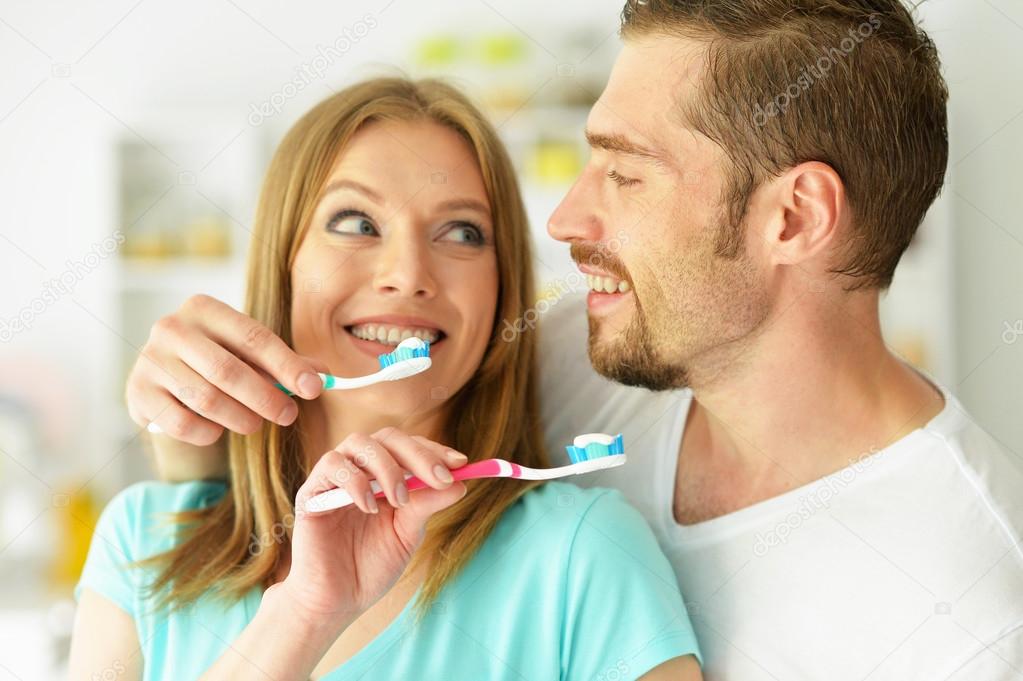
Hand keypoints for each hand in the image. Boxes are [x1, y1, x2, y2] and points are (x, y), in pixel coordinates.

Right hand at [126, 294, 328, 444]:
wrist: (164, 383)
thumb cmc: (217, 362)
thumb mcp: (249, 354)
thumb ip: (286, 362)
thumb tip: (324, 375)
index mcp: (203, 308)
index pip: (253, 337)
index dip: (287, 365)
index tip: (313, 388)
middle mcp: (171, 328)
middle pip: (228, 370)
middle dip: (266, 398)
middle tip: (289, 415)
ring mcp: (149, 361)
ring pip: (207, 399)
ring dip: (241, 418)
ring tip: (256, 424)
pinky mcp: (138, 394)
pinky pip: (184, 423)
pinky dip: (209, 432)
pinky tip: (219, 430)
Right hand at [281, 428, 469, 621]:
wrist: (335, 601)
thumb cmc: (370, 567)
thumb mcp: (407, 534)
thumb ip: (427, 506)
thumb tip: (460, 484)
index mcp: (384, 476)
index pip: (410, 446)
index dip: (435, 450)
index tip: (461, 464)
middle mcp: (360, 469)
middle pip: (388, 437)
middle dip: (418, 454)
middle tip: (439, 479)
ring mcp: (334, 478)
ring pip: (359, 442)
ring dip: (387, 467)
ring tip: (400, 500)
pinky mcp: (311, 492)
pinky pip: (331, 465)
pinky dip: (355, 482)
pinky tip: (369, 508)